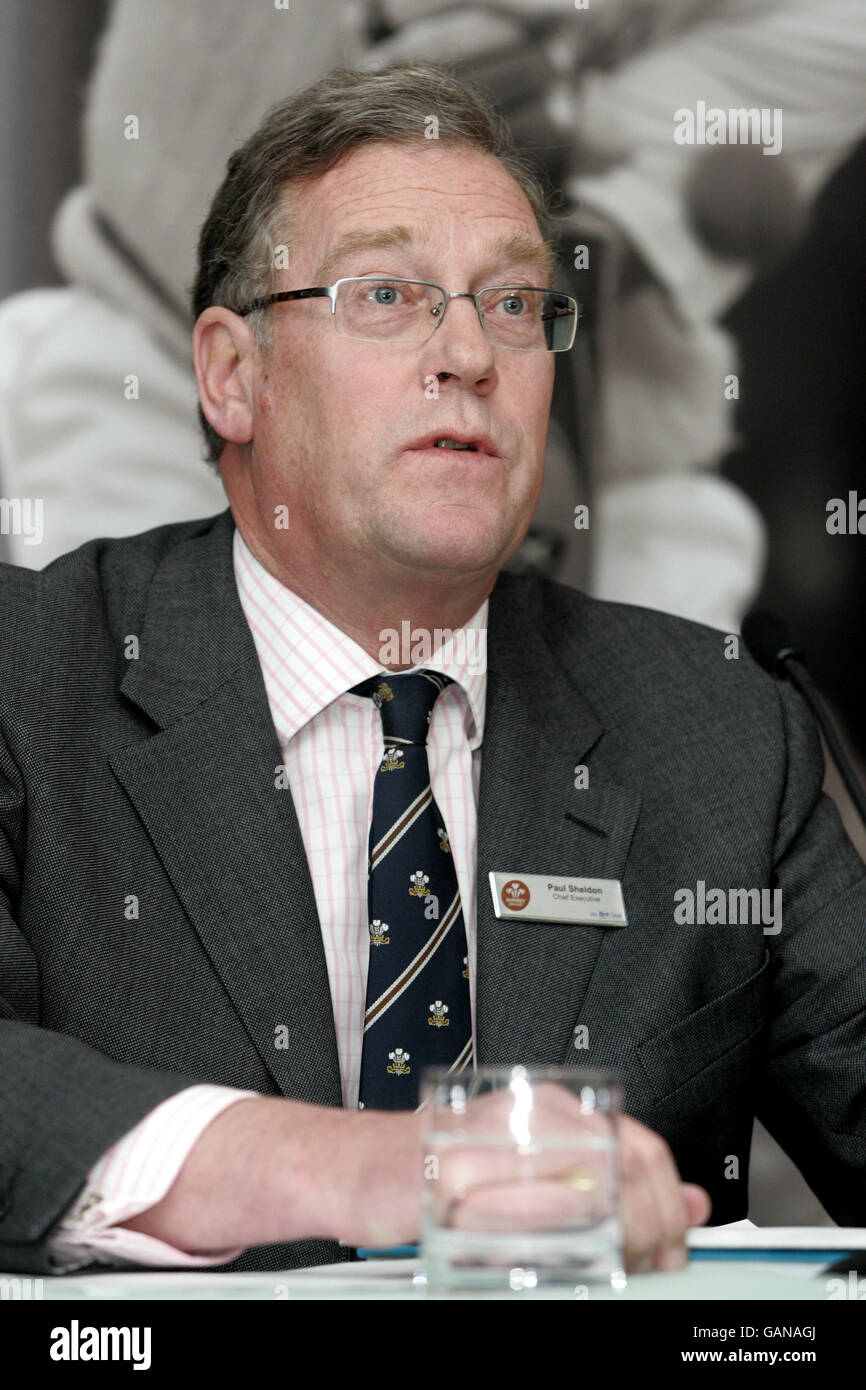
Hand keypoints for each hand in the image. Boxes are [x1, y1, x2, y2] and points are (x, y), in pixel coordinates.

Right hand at [345, 1085, 710, 1273]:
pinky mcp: (454, 1178)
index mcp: (553, 1106)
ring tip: (596, 1264)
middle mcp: (526, 1113)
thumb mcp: (537, 1173)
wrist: (355, 1167)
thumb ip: (613, 1183)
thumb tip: (693, 1204)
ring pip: (582, 1193)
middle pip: (623, 1169)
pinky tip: (540, 1251)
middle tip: (645, 1265)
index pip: (643, 1148)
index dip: (669, 1207)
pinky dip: (543, 1239)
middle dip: (648, 1229)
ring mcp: (491, 1142)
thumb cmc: (442, 1173)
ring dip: (603, 1242)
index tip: (671, 1246)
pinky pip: (518, 1213)